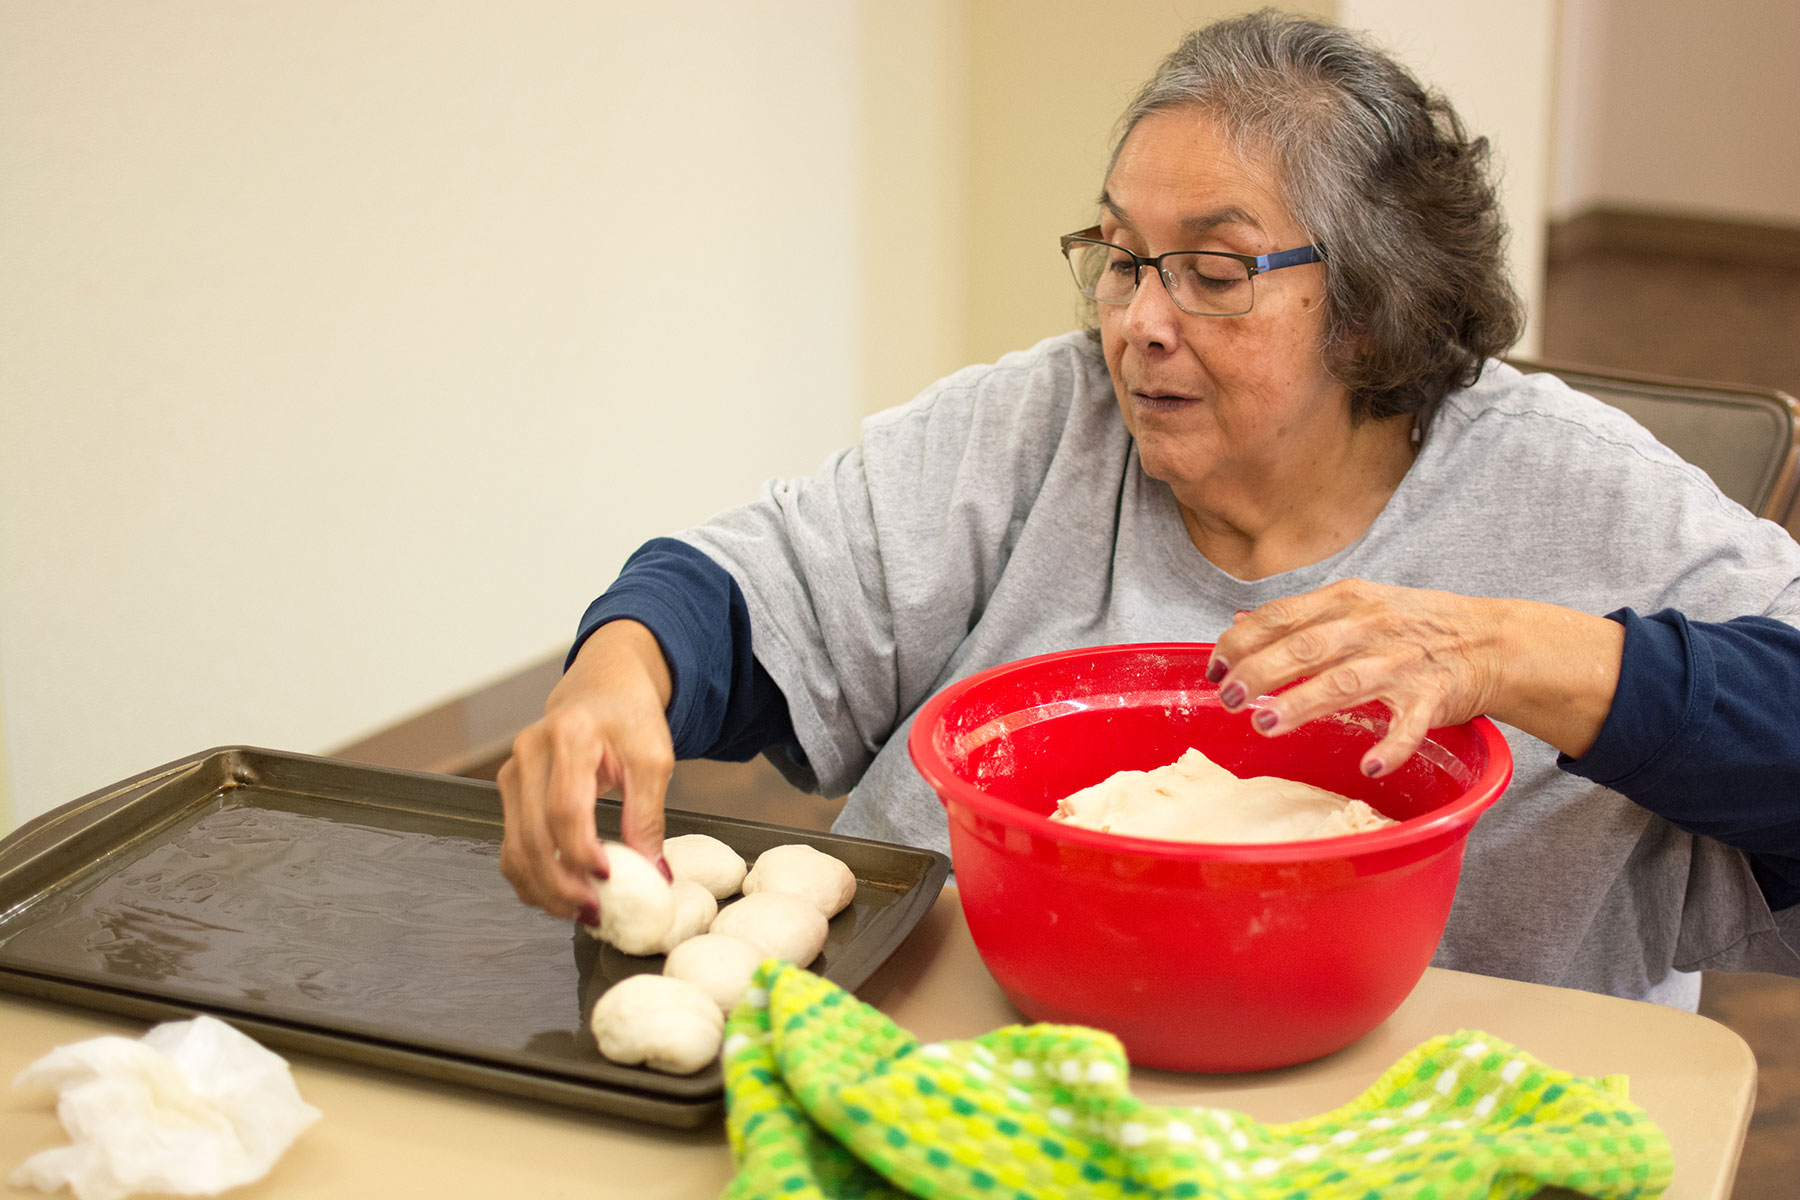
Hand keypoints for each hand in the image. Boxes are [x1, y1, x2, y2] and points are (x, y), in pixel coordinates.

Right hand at [497, 620, 674, 920]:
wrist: (602, 689)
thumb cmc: (630, 719)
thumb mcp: (654, 758)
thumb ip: (649, 815)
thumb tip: (655, 874)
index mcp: (569, 734)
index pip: (565, 807)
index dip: (581, 851)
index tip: (608, 880)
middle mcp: (529, 751)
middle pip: (533, 834)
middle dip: (561, 882)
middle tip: (593, 912)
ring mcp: (512, 772)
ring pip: (514, 846)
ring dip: (543, 888)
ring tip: (578, 912)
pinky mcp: (509, 791)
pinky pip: (510, 846)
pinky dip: (530, 878)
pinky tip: (558, 897)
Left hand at [1205, 579, 1622, 775]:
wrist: (1493, 638)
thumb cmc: (1414, 625)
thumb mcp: (1356, 605)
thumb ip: (1300, 617)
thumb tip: (1241, 623)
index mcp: (1347, 601)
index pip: (1282, 617)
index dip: (1243, 641)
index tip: (1214, 666)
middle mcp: (1370, 627)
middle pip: (1305, 647)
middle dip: (1260, 671)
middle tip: (1227, 697)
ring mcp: (1402, 662)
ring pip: (1345, 682)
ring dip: (1302, 703)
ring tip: (1265, 724)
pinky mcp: (1433, 696)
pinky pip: (1409, 725)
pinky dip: (1390, 746)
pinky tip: (1369, 767)